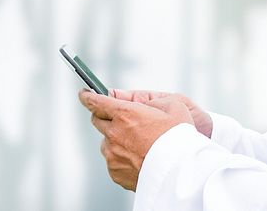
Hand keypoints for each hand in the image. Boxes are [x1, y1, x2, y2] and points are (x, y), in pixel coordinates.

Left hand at [79, 89, 194, 190]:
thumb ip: (150, 99)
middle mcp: (114, 133)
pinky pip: (113, 160)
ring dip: (115, 139)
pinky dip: (121, 158)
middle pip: (97, 120)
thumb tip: (134, 101)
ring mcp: (112, 154)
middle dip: (105, 117)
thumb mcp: (173, 105)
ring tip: (138, 144)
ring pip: (106, 142)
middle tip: (122, 119)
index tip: (84, 94)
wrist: (182, 172)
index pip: (95, 101)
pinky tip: (139, 159)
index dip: (88, 96)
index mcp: (125, 114)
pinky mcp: (115, 172)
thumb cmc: (179, 138)